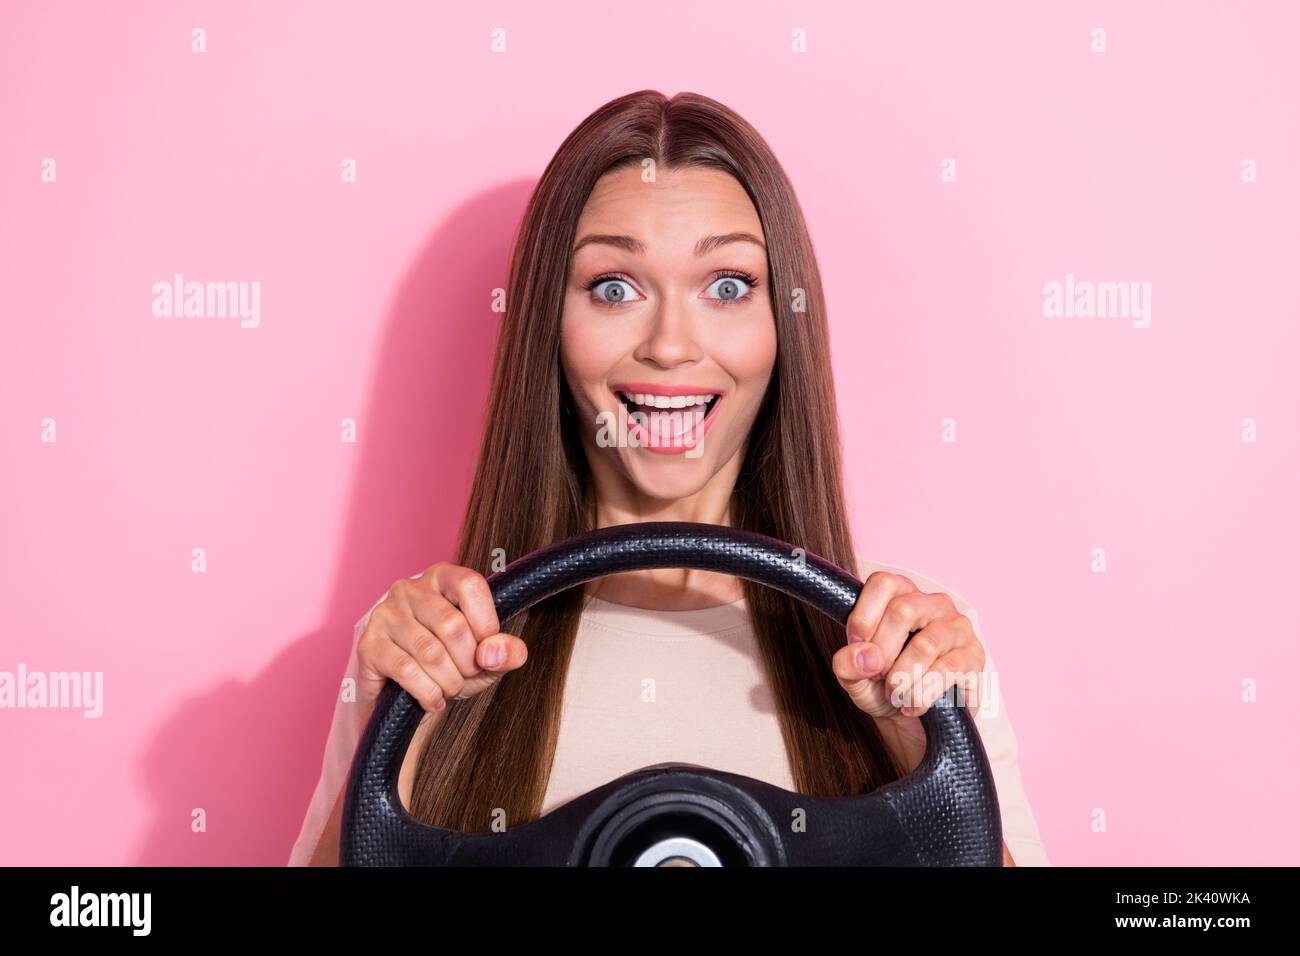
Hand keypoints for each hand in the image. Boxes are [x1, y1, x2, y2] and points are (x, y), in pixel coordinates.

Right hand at [354, 562, 527, 712]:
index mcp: (442, 577)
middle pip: (452, 625)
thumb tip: (495, 652)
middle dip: (468, 663)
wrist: (410, 696)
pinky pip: (407, 670)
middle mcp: (409, 589)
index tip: (486, 650)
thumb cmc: (452, 664)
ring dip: (449, 682)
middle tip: (466, 676)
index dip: (486, 624)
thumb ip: (507, 652)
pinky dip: (428, 693)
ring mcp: (385, 615)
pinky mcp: (369, 645)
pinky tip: (432, 698)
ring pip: (430, 652)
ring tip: (449, 688)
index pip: (470, 585)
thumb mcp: (488, 658)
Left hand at [831, 571, 985, 722]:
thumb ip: (846, 664)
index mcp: (901, 595)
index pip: (883, 583)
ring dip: (902, 677)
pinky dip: (922, 693)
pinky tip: (913, 704)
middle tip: (877, 676)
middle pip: (902, 610)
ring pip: (924, 644)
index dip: (864, 616)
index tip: (856, 645)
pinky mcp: (973, 654)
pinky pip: (946, 669)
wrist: (914, 723)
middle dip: (882, 651)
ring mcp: (957, 626)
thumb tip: (867, 656)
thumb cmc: (883, 688)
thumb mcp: (854, 678)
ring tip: (895, 694)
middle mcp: (932, 603)